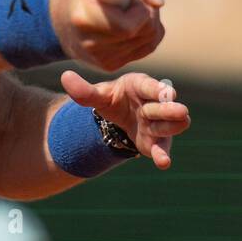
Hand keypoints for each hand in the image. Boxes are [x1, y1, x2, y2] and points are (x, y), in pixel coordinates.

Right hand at [49, 0, 164, 71]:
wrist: (64, 21)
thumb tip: (159, 3)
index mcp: (83, 18)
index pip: (127, 26)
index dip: (140, 9)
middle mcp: (90, 44)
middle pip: (144, 32)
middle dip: (149, 13)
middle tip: (136, 0)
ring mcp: (101, 58)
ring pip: (149, 41)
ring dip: (150, 23)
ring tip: (133, 10)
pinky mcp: (110, 65)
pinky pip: (145, 49)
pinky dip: (147, 34)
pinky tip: (134, 23)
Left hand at [60, 70, 190, 168]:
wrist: (119, 116)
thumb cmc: (113, 99)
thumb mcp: (98, 96)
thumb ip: (84, 91)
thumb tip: (65, 77)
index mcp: (141, 86)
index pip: (151, 87)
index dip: (159, 90)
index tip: (167, 93)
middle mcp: (154, 104)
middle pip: (166, 107)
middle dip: (169, 110)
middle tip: (176, 112)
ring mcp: (158, 123)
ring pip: (173, 125)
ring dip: (168, 128)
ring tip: (160, 131)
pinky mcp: (157, 141)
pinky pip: (163, 148)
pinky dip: (163, 155)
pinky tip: (163, 163)